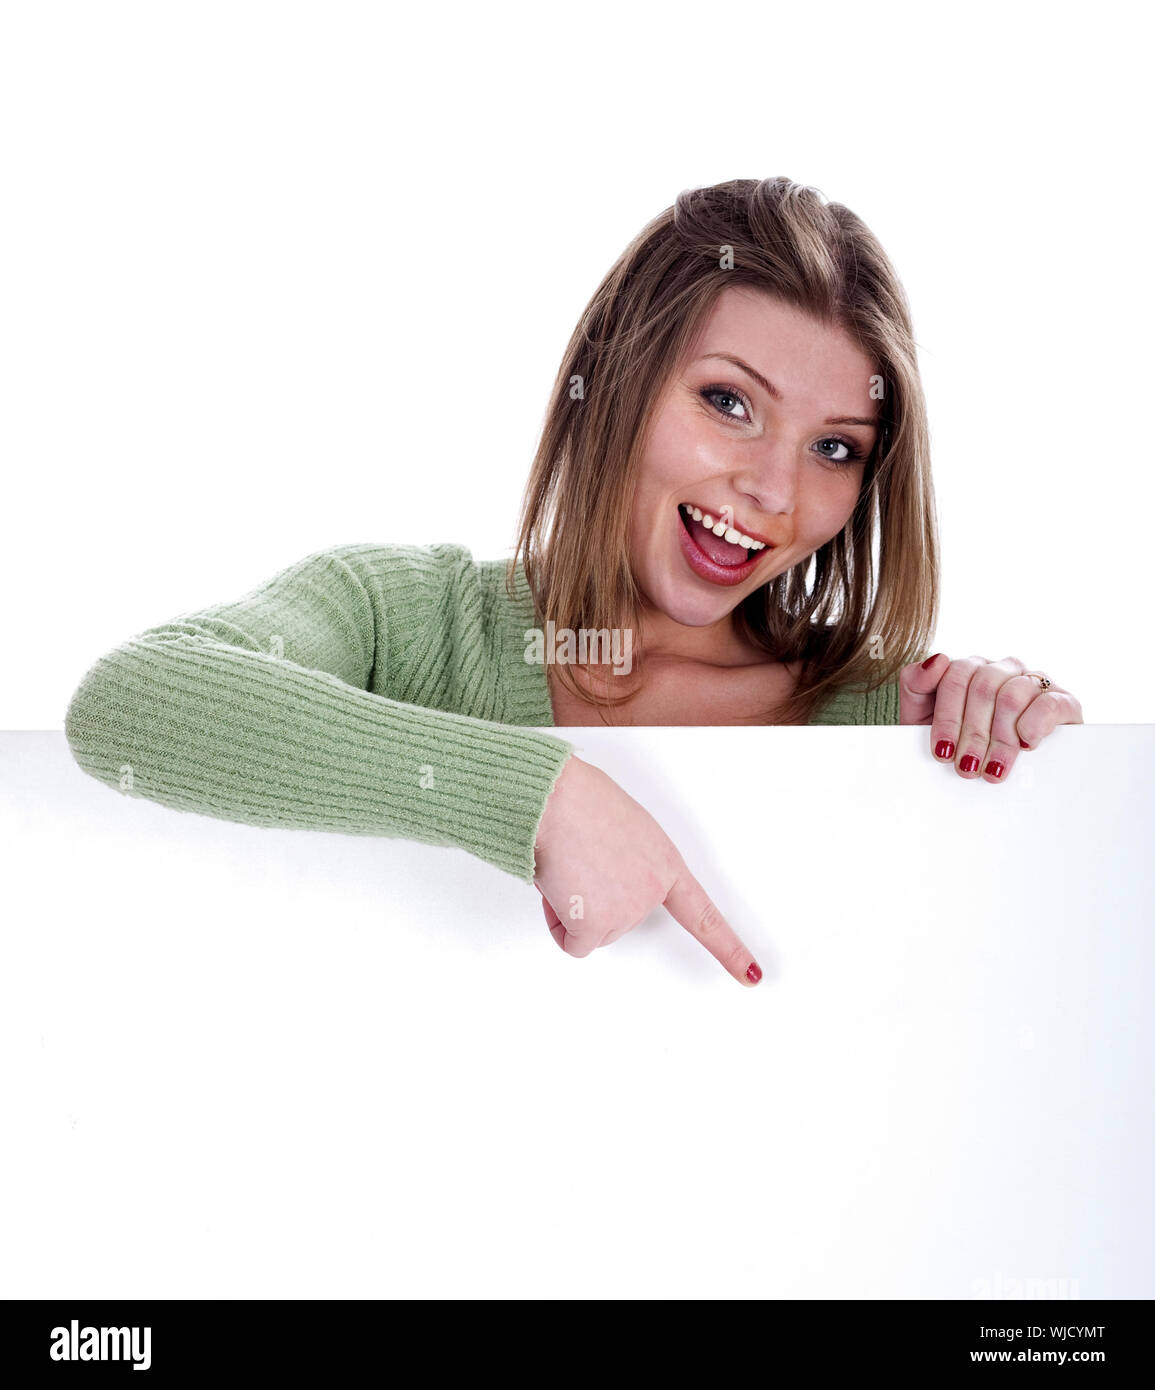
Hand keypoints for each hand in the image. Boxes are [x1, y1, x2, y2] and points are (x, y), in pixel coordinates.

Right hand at [533, 755, 761, 985]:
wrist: (554, 800)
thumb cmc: (578, 802)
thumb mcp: (623, 831)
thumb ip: (629, 863)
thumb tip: (600, 879)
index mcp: (666, 865)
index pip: (703, 916)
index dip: (728, 949)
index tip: (751, 974)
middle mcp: (652, 892)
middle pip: (620, 920)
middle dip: (594, 899)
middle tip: (582, 860)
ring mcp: (627, 910)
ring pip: (594, 932)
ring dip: (573, 907)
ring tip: (568, 865)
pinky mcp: (596, 925)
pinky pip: (572, 943)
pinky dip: (559, 924)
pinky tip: (559, 886)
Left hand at [899, 653, 1082, 780]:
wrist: (990, 769)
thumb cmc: (956, 742)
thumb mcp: (922, 717)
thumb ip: (916, 685)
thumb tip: (936, 660)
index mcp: (970, 668)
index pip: (955, 676)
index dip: (947, 718)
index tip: (942, 752)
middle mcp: (1002, 668)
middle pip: (983, 687)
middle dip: (972, 734)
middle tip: (966, 768)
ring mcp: (1033, 681)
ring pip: (1012, 694)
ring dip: (1000, 738)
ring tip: (992, 768)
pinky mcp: (1062, 700)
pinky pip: (1048, 702)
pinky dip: (1033, 726)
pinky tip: (1025, 746)